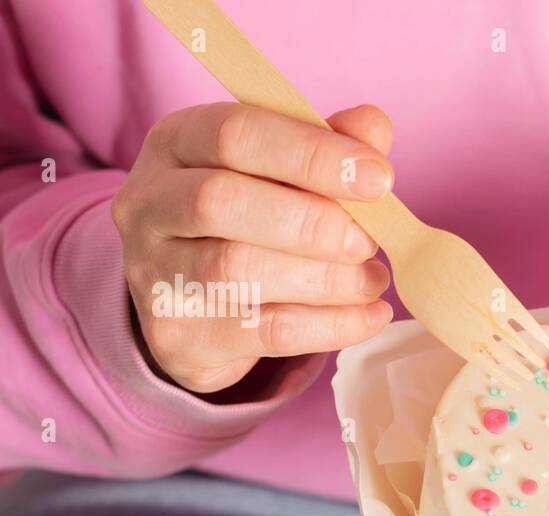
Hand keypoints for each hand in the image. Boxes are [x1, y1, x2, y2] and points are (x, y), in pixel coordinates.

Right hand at [111, 102, 395, 392]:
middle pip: (219, 201)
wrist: (188, 307)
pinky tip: (368, 316)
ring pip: (236, 270)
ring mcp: (155, 274)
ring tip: (372, 279)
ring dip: (324, 278)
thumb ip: (323, 146)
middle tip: (369, 241)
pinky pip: (263, 331)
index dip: (311, 153)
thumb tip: (374, 125)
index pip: (232, 134)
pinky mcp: (179, 336)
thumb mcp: (276, 172)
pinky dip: (330, 325)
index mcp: (175, 144)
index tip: (378, 178)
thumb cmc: (244, 221)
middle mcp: (150, 204)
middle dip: (311, 221)